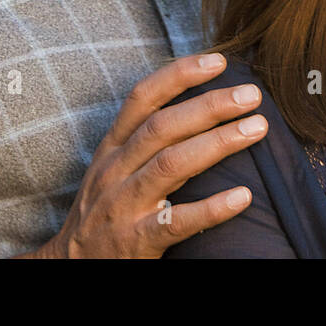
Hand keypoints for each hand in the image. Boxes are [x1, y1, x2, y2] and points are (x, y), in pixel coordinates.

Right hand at [18, 53, 267, 257]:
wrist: (69, 264)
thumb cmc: (104, 208)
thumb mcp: (114, 166)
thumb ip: (146, 138)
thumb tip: (200, 103)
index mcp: (112, 147)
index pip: (143, 98)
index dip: (180, 75)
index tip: (219, 61)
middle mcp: (115, 170)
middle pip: (163, 127)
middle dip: (210, 105)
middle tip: (252, 95)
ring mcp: (124, 205)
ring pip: (171, 166)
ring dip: (218, 143)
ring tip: (256, 129)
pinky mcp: (136, 241)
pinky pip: (176, 222)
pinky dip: (211, 208)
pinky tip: (243, 196)